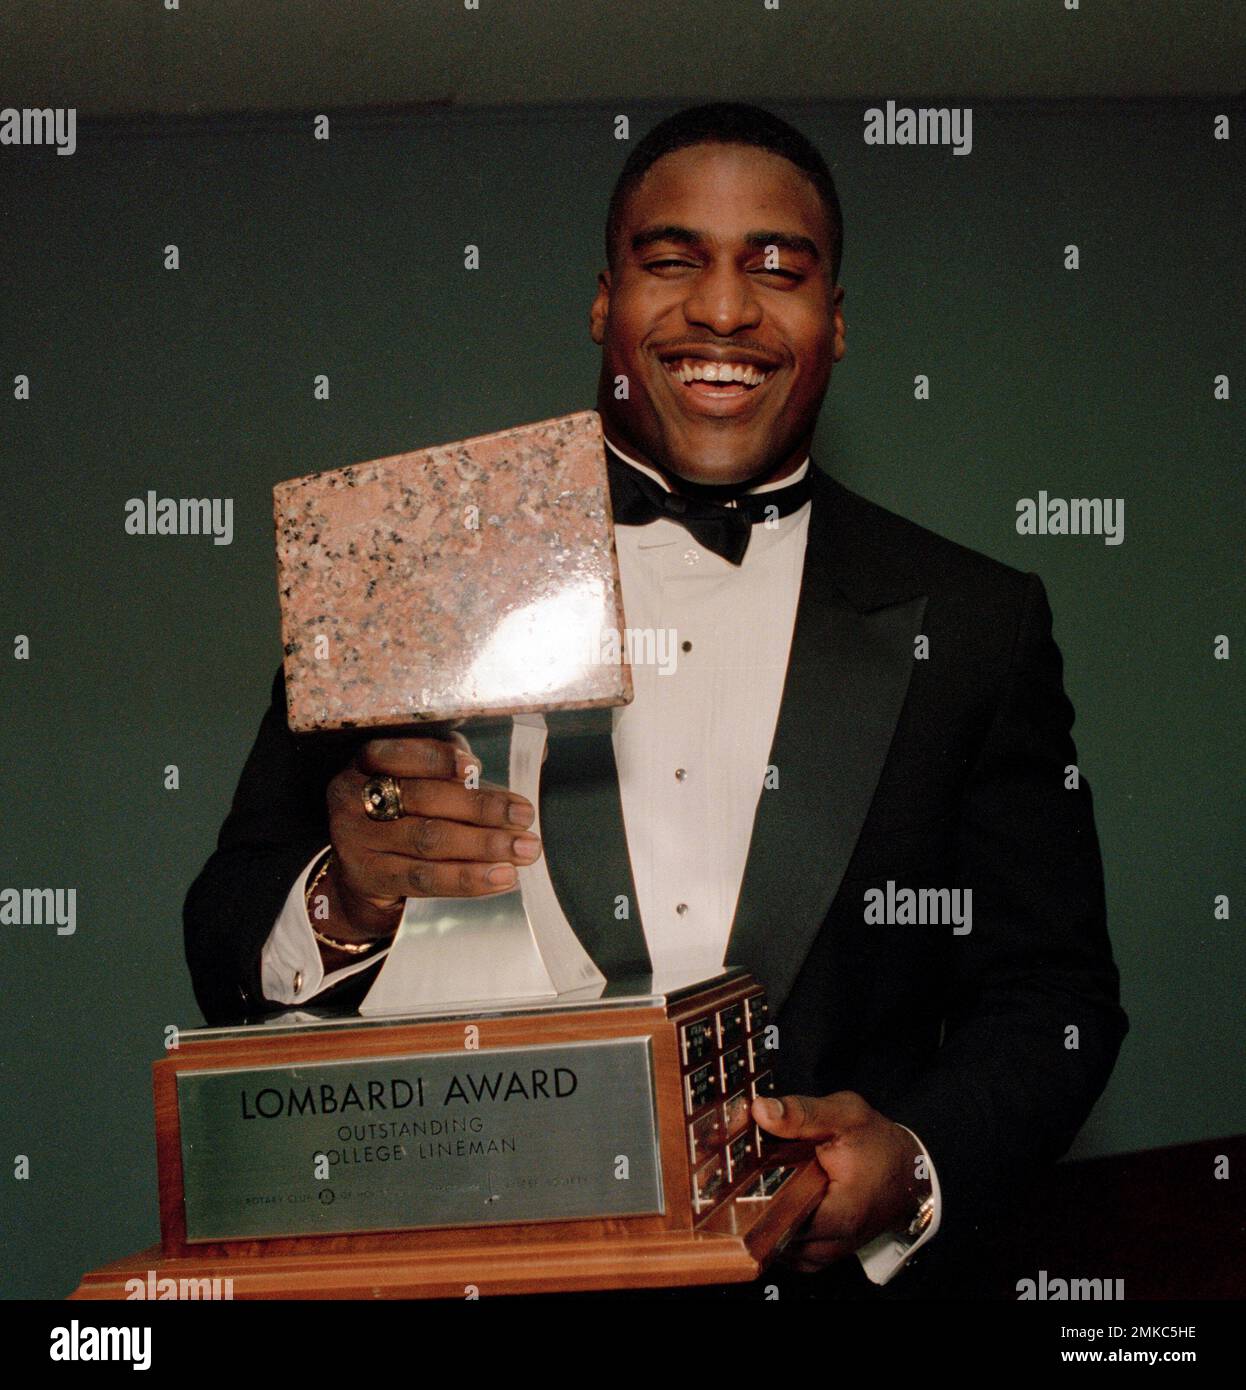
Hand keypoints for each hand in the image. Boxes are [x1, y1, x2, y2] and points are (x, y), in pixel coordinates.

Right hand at [322, 731, 539, 940]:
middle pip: (423, 798)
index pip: (400, 754)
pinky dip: (467, 877)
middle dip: (481, 807)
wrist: (360, 881)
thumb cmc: (402, 820)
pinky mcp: (369, 879)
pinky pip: (425, 878)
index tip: (475, 767)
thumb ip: (455, 772)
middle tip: (523, 816)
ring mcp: (355, 841)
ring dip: (483, 845)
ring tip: (523, 850)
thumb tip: (524, 766)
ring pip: (428, 840)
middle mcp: (353, 799)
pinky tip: (500, 876)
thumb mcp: (418, 785)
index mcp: (366, 765)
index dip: (438, 759)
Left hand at [752, 1090, 929, 1272]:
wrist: (912, 1170)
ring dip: (767, 1222)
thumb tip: (759, 1110)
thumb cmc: (880, 1144)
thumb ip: (801, 1113)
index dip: (753, 1196)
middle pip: (776, 1237)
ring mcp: (832, 1251)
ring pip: (783, 1249)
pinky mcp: (829, 1251)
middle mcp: (835, 1242)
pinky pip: (795, 1253)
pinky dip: (781, 1233)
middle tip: (741, 1178)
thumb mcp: (845, 1116)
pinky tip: (774, 1204)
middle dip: (756, 1208)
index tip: (737, 1175)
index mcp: (839, 1214)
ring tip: (756, 1188)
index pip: (778, 1219)